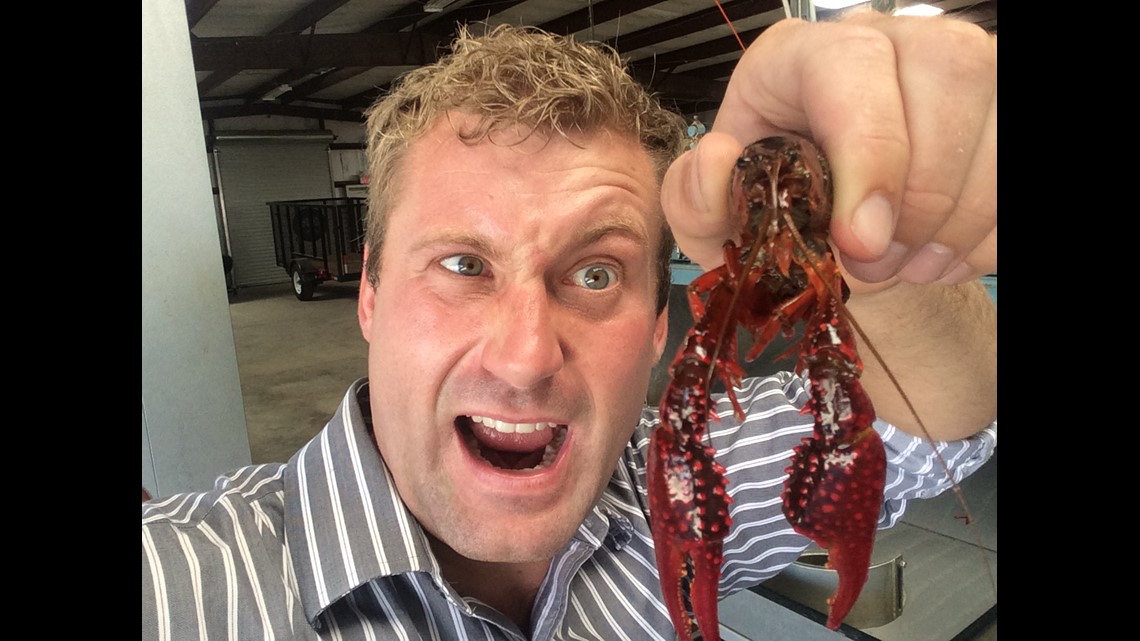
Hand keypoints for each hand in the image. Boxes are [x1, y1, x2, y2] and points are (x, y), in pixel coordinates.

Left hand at [661, 14, 995, 286]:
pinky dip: (987, 234)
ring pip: (996, 127)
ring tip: (908, 265)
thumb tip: (719, 161)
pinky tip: (941, 258)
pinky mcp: (997, 116)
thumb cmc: (772, 212)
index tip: (859, 239)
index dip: (869, 152)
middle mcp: (890, 43)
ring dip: (959, 221)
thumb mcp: (714, 218)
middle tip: (879, 263)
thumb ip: (694, 197)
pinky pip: (1015, 175)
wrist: (833, 239)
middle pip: (946, 82)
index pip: (852, 65)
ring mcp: (958, 72)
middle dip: (919, 199)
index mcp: (802, 56)